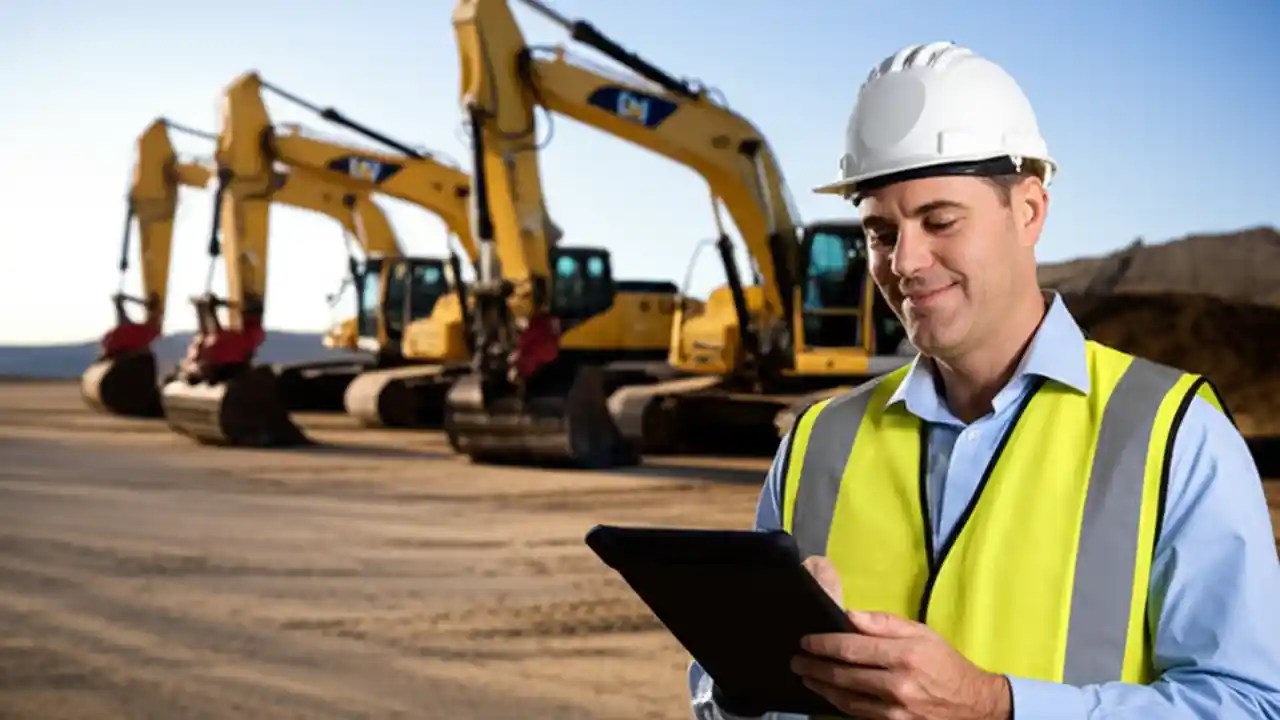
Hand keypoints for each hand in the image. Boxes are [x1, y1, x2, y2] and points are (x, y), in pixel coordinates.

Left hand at [792, 557, 1010, 719]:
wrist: (972, 704)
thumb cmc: (944, 663)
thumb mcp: (920, 632)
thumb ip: (883, 623)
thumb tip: (849, 615)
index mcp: (903, 656)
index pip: (852, 649)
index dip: (823, 644)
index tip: (805, 641)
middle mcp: (897, 685)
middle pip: (844, 676)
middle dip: (814, 668)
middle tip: (796, 661)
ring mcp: (894, 711)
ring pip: (846, 699)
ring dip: (821, 688)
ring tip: (806, 677)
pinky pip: (859, 714)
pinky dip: (840, 704)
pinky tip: (829, 694)